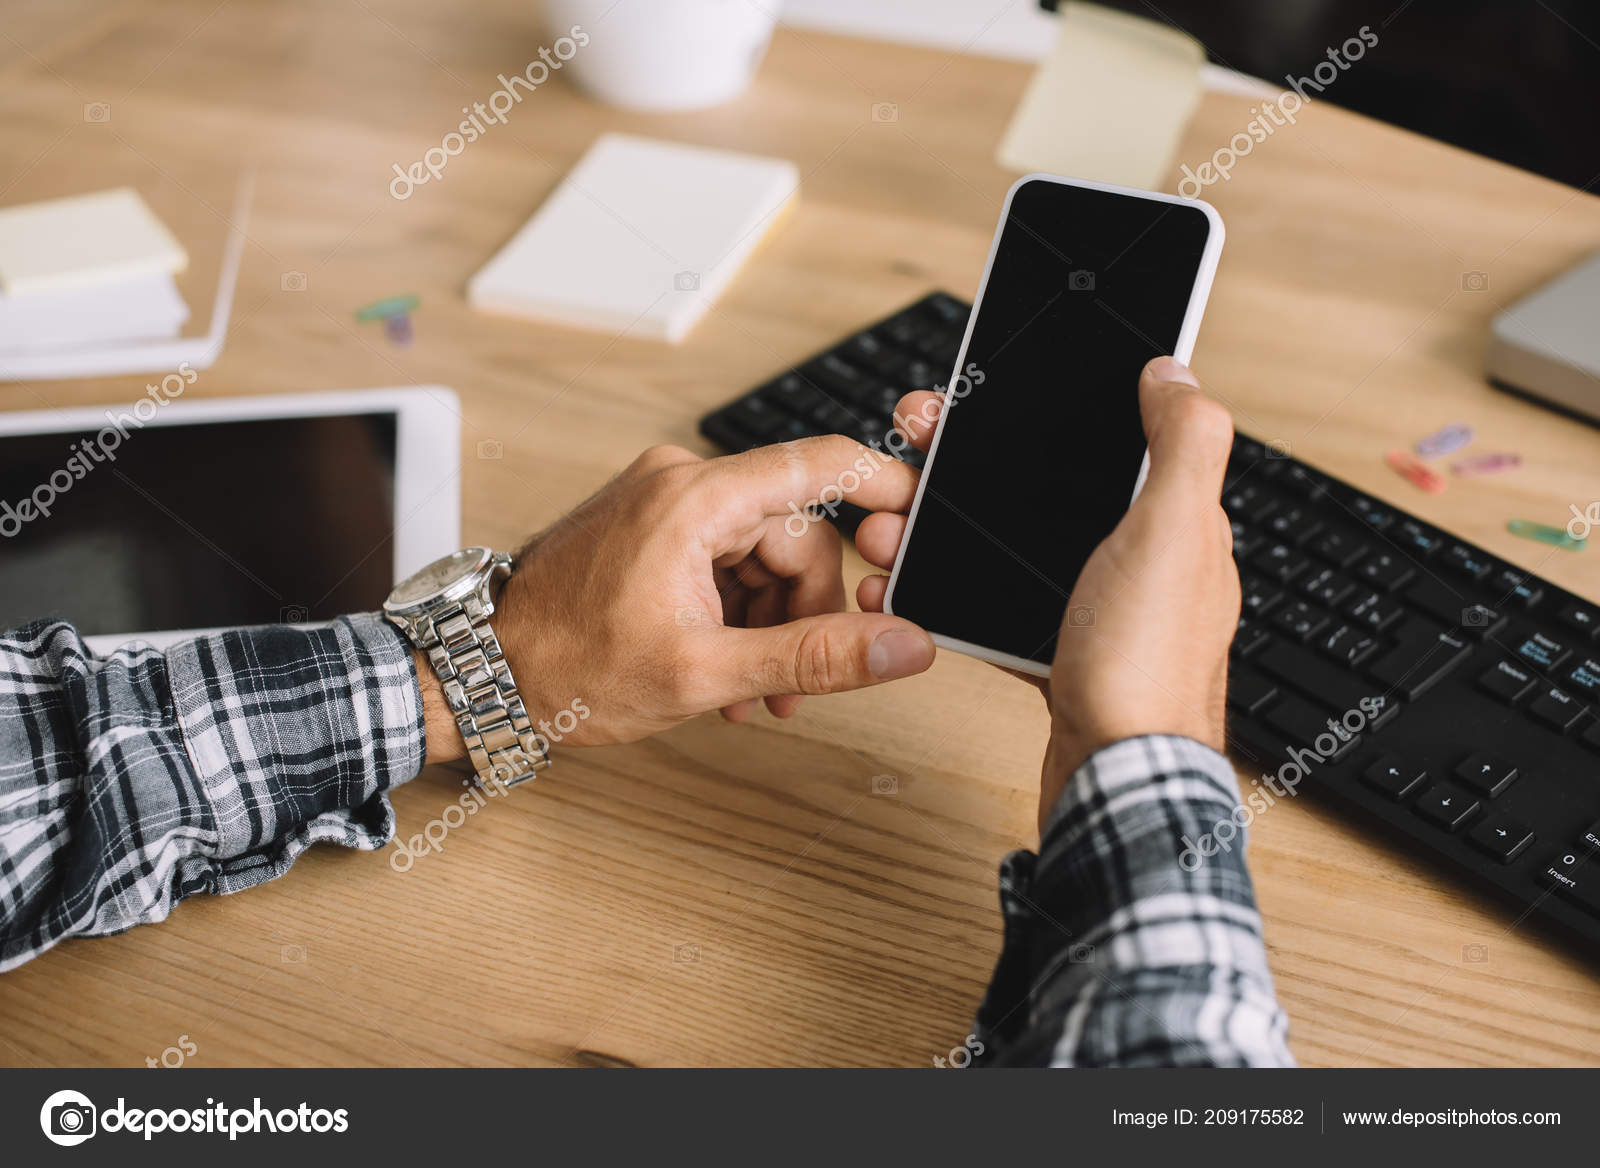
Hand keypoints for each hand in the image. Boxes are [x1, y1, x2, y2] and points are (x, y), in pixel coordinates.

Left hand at [419, 436, 937, 762]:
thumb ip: (813, 657)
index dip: (884, 487)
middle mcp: (678, 482)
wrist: (482, 676)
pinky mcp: (650, 526)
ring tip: (748, 692)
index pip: (820, 463)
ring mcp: (660, 501)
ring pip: (762, 552)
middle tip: (792, 685)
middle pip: (796, 530)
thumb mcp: (706, 673)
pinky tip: (724, 670)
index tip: (920, 520)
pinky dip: (736, 612)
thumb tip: (898, 646)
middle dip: (806, 611)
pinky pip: (723, 558)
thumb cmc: (568, 668)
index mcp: (694, 498)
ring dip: (770, 623)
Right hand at [855, 356, 1238, 831]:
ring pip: (1005, 543)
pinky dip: (947, 588)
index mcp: (1169, 519)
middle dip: (965, 470)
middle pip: (1039, 487)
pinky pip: (991, 599)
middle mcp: (1135, 558)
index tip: (975, 398)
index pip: (1100, 438)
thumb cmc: (1145, 665)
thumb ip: (1181, 446)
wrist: (1114, 778)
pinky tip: (909, 583)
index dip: (1037, 411)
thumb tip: (1175, 375)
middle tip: (908, 457)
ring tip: (887, 528)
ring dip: (940, 528)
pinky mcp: (1057, 649)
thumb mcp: (1171, 533)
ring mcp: (1094, 605)